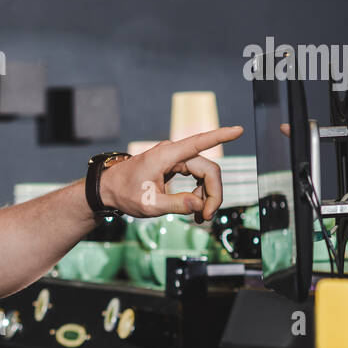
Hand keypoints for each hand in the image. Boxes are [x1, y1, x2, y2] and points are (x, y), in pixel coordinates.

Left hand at [100, 126, 244, 222]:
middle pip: (208, 170)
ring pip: (204, 175)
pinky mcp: (175, 166)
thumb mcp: (149, 204)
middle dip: (213, 194)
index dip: (220, 136)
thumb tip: (201, 206)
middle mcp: (173, 153)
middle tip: (206, 217)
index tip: (238, 130)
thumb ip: (176, 205)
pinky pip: (196, 178)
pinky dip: (199, 194)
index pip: (199, 142)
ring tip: (197, 217)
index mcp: (166, 156)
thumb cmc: (124, 194)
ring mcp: (175, 159)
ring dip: (206, 196)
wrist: (108, 189)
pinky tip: (194, 209)